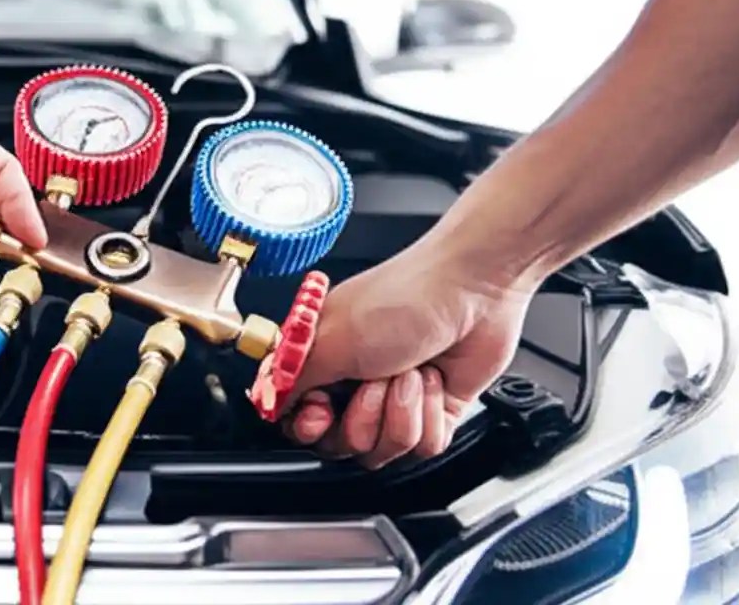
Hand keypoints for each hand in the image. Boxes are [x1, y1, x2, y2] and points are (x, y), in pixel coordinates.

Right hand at [283, 240, 532, 468]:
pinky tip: (434, 379)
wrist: (473, 289)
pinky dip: (432, 414)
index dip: (310, 426)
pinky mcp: (435, 410)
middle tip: (374, 381)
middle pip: (342, 444)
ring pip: (385, 449)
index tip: (322, 411)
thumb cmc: (404, 297)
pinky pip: (425, 447)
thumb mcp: (332, 340)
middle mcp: (355, 382)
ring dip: (401, 411)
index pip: (299, 421)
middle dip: (363, 418)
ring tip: (410, 371)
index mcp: (322, 361)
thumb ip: (291, 381)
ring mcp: (395, 400)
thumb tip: (265, 402)